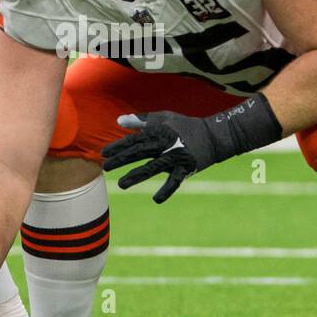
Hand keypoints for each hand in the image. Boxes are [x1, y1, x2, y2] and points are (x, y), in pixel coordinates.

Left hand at [101, 111, 218, 203]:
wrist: (213, 135)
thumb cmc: (184, 126)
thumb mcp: (163, 117)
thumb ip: (140, 120)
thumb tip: (118, 121)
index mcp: (158, 131)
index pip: (134, 139)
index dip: (118, 146)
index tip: (103, 153)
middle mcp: (165, 144)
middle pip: (140, 152)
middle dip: (122, 160)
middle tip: (106, 168)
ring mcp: (176, 157)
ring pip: (153, 167)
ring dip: (136, 176)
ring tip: (122, 184)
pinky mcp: (186, 168)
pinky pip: (175, 181)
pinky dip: (167, 190)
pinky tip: (156, 199)